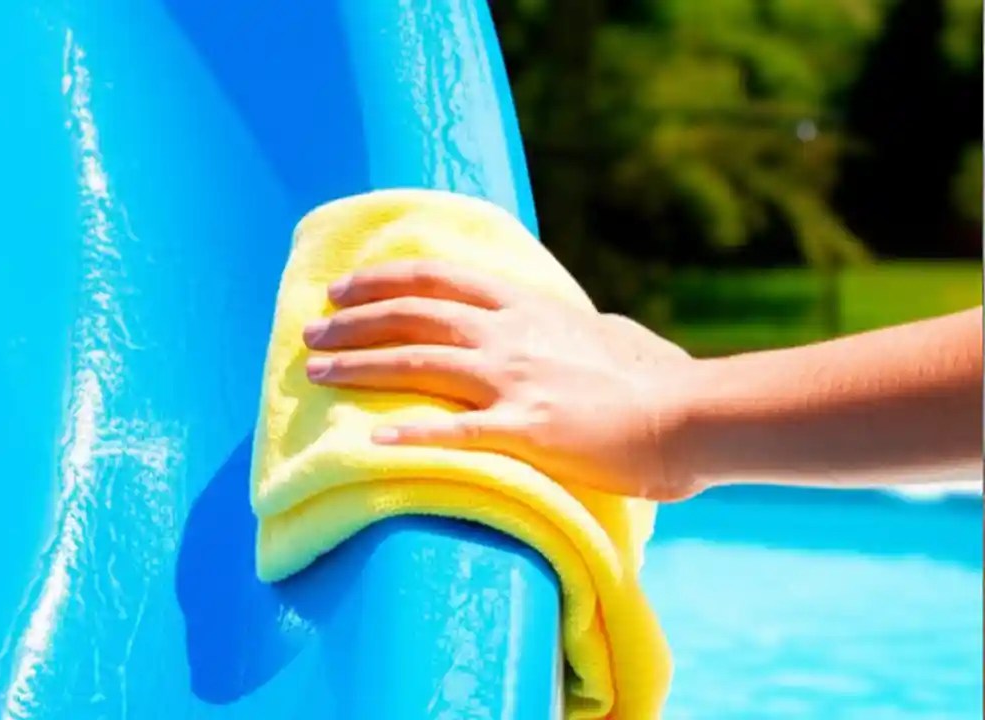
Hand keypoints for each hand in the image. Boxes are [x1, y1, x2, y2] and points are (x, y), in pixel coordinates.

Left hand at [302, 260, 700, 500]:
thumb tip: (576, 323)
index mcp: (523, 306)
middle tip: (312, 334)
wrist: (686, 413)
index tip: (341, 289)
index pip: (435, 278)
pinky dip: (409, 436)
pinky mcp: (526, 430)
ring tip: (316, 374)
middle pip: (411, 314)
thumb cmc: (651, 375)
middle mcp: (508, 334)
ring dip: (360, 367)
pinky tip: (371, 441)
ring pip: (417, 362)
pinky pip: (455, 432)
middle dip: (353, 323)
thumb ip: (568, 325)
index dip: (381, 281)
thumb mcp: (602, 331)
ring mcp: (513, 379)